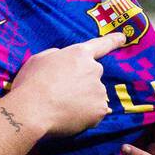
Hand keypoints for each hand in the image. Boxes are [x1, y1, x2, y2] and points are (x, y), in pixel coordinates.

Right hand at [8, 31, 125, 135]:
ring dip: (83, 100)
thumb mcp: (39, 59)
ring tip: (62, 106)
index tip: (123, 38)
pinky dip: (85, 115)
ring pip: (94, 95)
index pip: (100, 45)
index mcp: (79, 54)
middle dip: (82, 82)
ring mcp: (99, 91)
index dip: (113, 40)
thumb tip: (63, 59)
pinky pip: (94, 112)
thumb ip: (56, 56)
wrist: (32, 110)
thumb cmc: (31, 82)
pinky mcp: (99, 110)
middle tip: (62, 92)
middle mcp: (94, 70)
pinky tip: (69, 117)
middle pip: (93, 75)